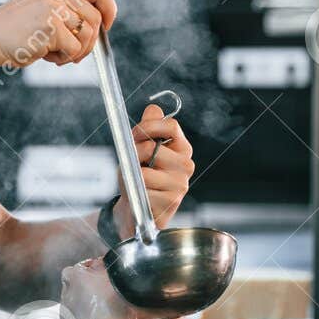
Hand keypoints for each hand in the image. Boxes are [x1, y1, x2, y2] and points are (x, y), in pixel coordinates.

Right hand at [0, 0, 116, 67]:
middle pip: (96, 18)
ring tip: (54, 53)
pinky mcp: (52, 26)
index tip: (107, 24)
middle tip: (73, 52)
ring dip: (76, 52)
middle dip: (89, 41)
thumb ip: (69, 9)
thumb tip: (100, 26)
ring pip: (87, 35)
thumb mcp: (44, 7)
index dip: (109, 8)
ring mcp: (55, 7)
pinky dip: (63, 58)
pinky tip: (45, 55)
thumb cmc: (15, 29)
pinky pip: (74, 49)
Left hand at [113, 103, 194, 233]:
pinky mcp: (172, 202)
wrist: (136, 210)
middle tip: (132, 163)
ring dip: (133, 177)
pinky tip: (141, 197)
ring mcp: (181, 184)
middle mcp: (186, 165)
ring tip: (136, 183)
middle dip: (134, 154)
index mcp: (182, 148)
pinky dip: (136, 193)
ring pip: (145, 171)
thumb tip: (154, 109)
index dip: (147, 127)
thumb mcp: (140, 148)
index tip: (135, 135)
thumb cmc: (140, 177)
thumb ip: (149, 127)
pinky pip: (144, 190)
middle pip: (152, 147)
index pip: (170, 125)